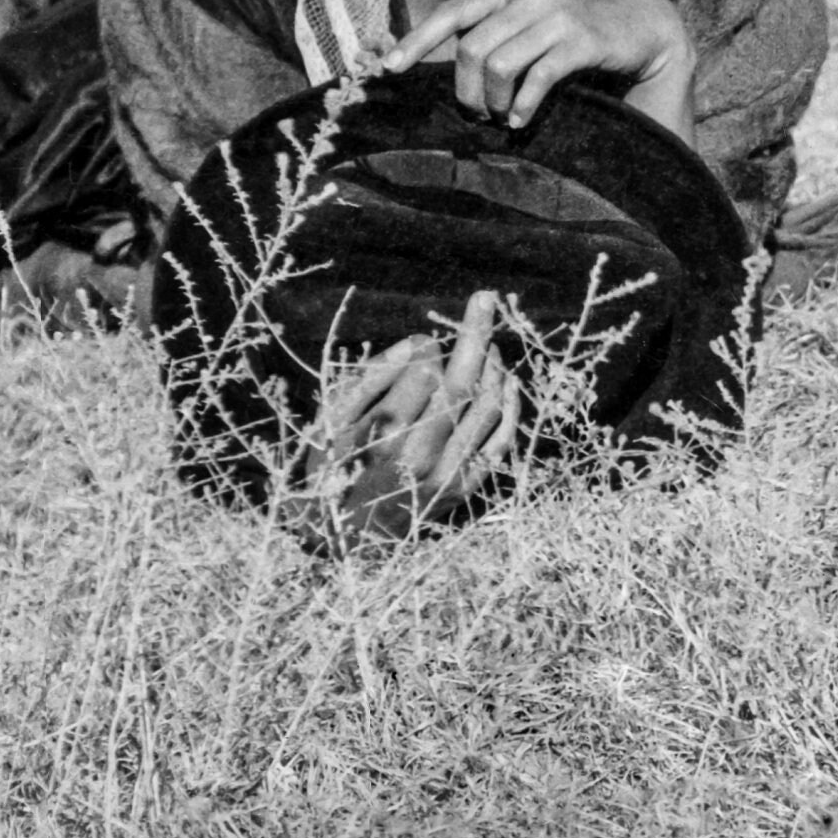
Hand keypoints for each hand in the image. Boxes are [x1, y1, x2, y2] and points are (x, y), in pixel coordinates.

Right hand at [301, 289, 522, 547]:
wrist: (346, 539)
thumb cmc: (329, 472)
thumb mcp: (330, 423)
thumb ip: (372, 378)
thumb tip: (422, 343)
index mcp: (384, 438)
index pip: (425, 373)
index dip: (429, 349)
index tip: (424, 344)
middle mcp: (424, 458)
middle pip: (464, 383)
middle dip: (476, 334)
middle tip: (485, 298)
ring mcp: (452, 476)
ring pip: (488, 406)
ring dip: (492, 367)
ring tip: (486, 345)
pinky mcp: (469, 489)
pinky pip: (503, 438)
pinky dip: (508, 403)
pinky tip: (504, 379)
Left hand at [382, 0, 691, 132]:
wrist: (648, 27)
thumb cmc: (586, 34)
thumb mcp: (540, 26)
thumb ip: (504, 35)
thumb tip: (459, 68)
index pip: (454, 12)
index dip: (418, 39)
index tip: (392, 68)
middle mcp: (529, 1)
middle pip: (471, 47)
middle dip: (464, 89)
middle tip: (474, 113)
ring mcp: (556, 18)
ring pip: (498, 64)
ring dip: (492, 101)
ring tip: (500, 118)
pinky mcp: (582, 41)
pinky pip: (537, 77)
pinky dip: (523, 105)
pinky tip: (521, 121)